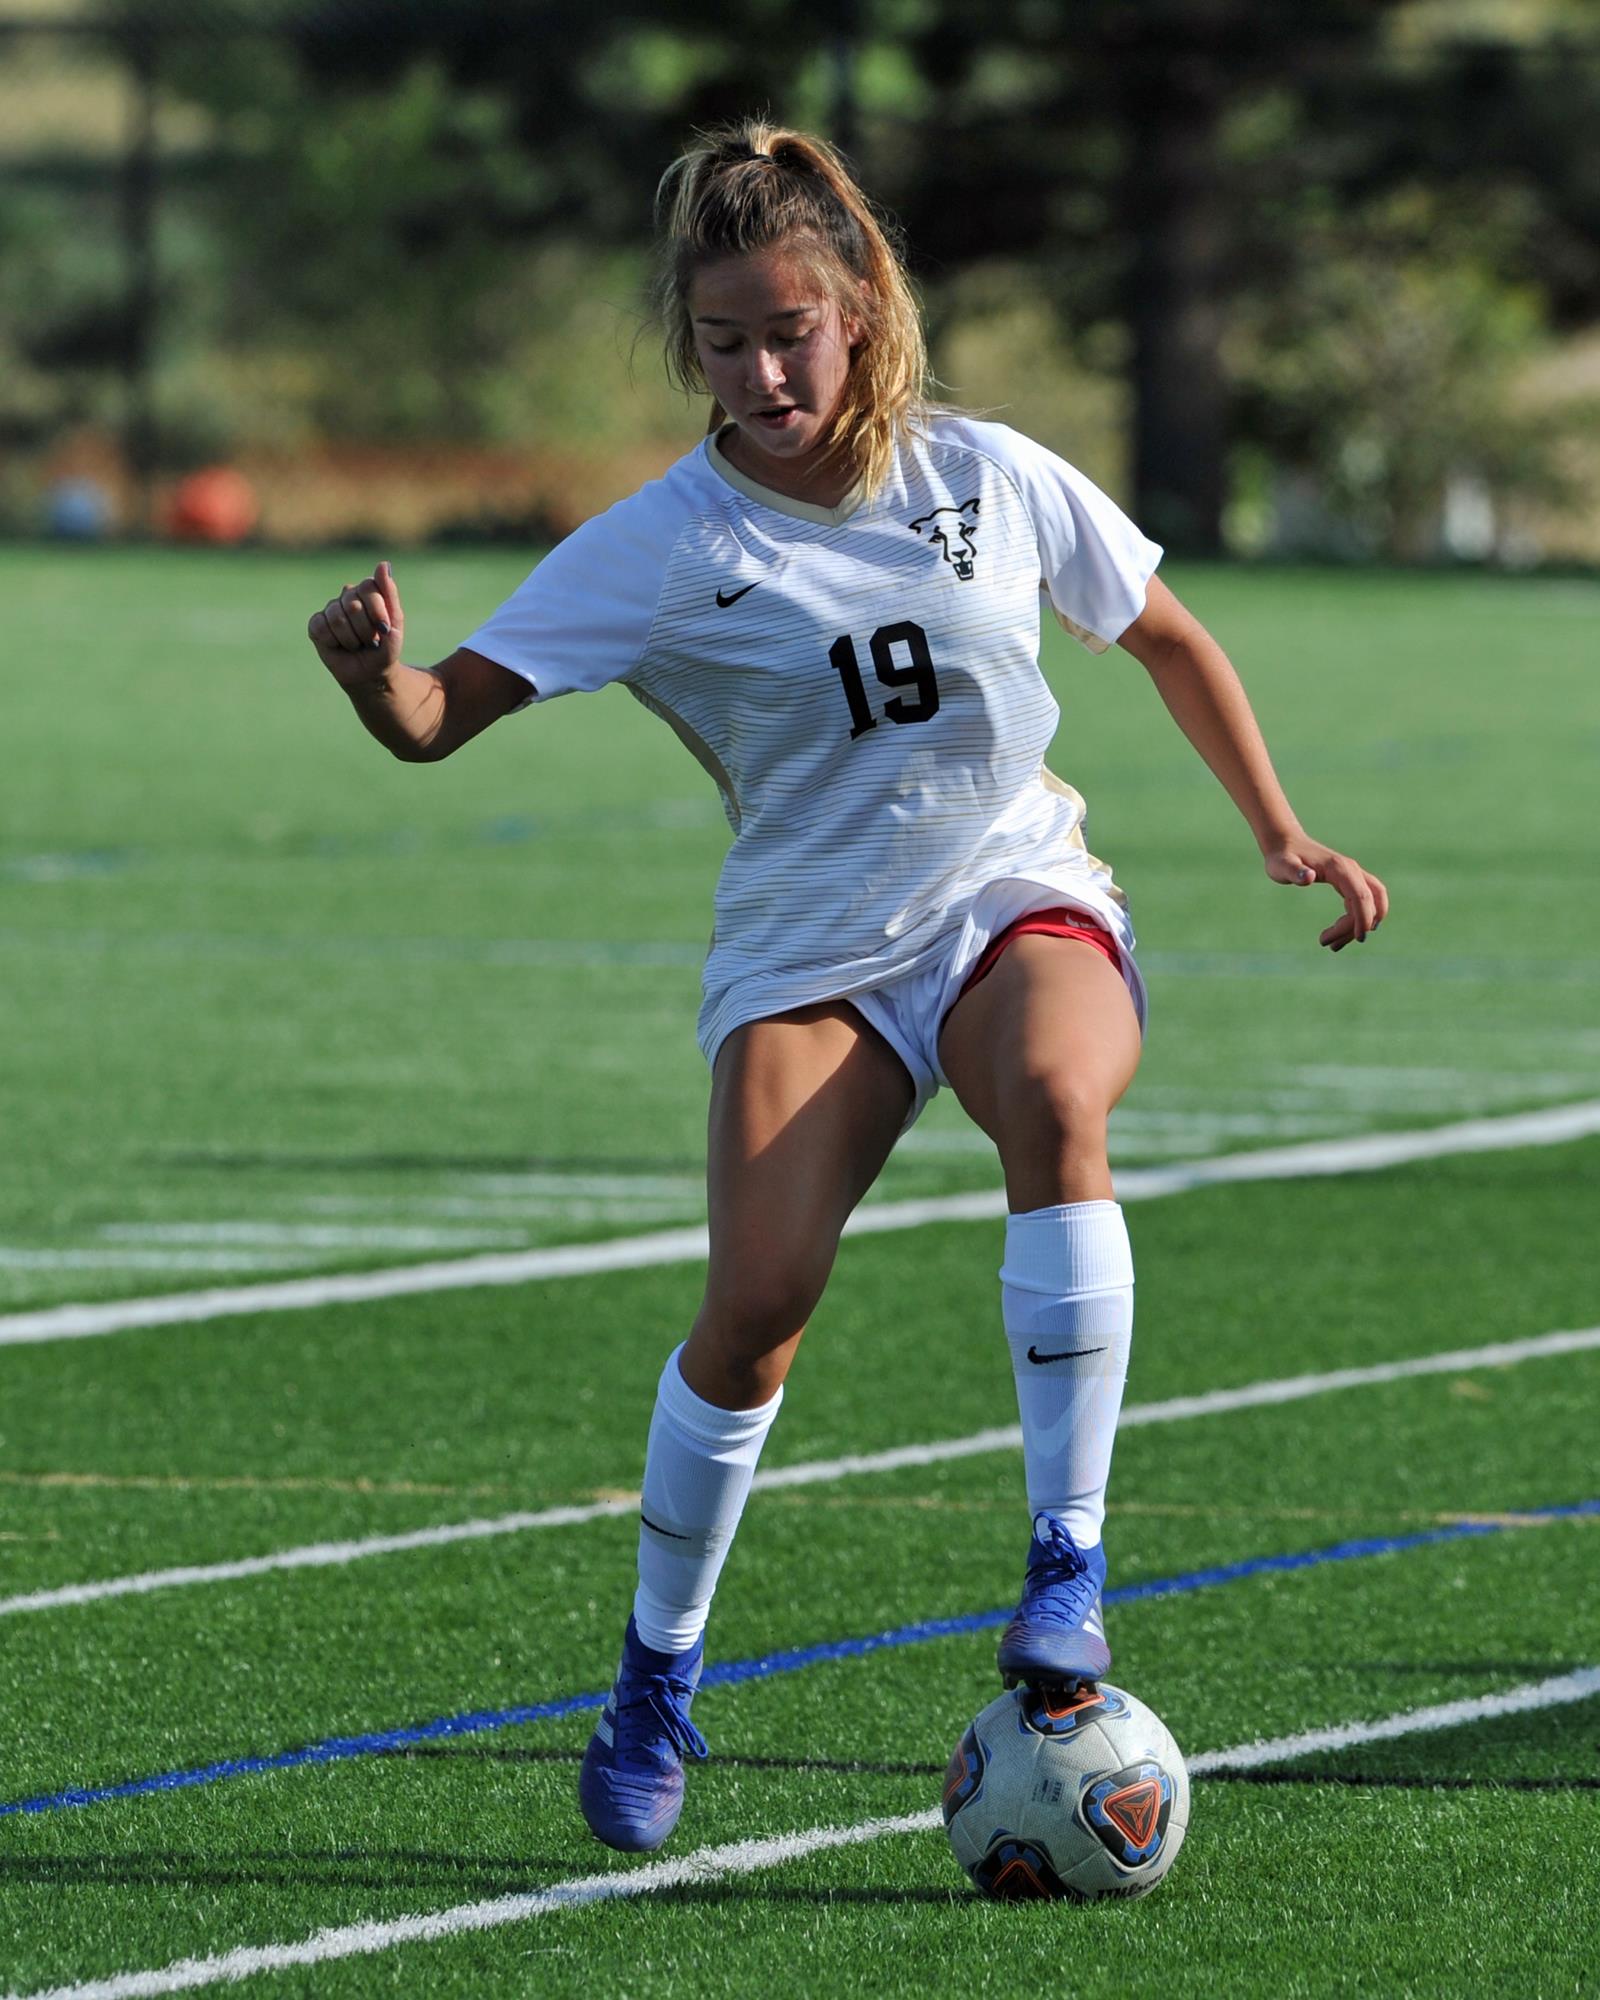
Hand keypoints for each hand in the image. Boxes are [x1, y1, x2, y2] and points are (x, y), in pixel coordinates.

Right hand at [307, 560, 404, 688]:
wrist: (371, 673)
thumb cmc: (385, 647)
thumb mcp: (395, 622)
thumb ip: (389, 592)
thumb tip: (383, 563)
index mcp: (368, 591)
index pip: (368, 586)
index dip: (377, 611)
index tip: (385, 629)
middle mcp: (347, 596)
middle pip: (353, 605)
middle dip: (365, 630)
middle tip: (371, 641)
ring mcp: (331, 609)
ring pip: (337, 618)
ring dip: (351, 639)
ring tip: (357, 645)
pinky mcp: (316, 624)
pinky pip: (322, 628)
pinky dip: (334, 642)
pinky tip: (340, 646)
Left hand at [1264, 837, 1388, 950]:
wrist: (1285, 843)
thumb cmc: (1282, 857)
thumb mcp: (1282, 866)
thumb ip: (1294, 871)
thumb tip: (1308, 877)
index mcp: (1340, 869)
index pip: (1361, 896)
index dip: (1364, 917)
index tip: (1358, 938)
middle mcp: (1352, 871)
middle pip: (1370, 902)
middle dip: (1357, 926)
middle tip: (1330, 945)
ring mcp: (1353, 875)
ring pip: (1371, 903)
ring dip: (1359, 925)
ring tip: (1332, 945)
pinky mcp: (1350, 881)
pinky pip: (1363, 902)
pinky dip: (1356, 919)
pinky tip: (1338, 934)